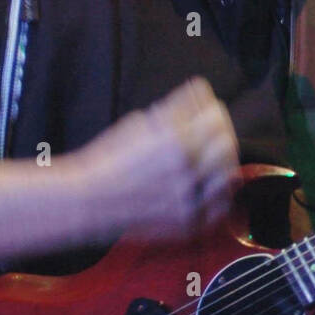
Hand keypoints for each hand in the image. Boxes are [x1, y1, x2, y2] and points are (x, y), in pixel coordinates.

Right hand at [76, 77, 240, 234]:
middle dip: (221, 134)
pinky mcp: (187, 223)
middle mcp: (187, 172)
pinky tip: (207, 184)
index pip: (217, 119)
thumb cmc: (108, 158)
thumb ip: (177, 108)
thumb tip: (200, 91)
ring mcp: (190, 201)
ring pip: (228, 174)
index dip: (214, 110)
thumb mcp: (140, 122)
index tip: (208, 110)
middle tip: (210, 132)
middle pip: (228, 145)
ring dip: (221, 162)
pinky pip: (220, 207)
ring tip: (207, 158)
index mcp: (176, 142)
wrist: (87, 200)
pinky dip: (219, 194)